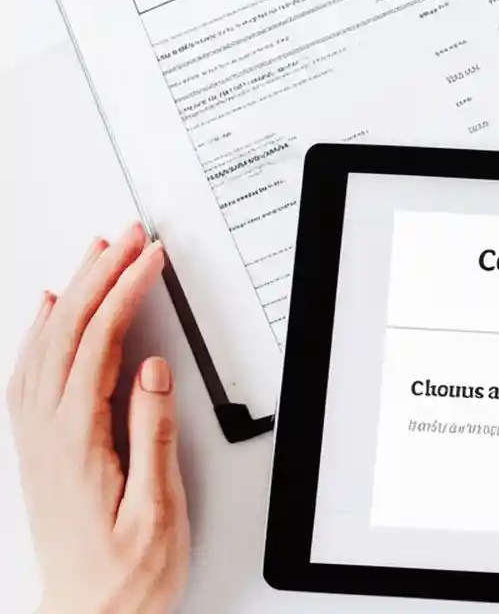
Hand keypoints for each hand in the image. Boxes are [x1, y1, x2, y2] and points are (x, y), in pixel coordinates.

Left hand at [7, 223, 188, 613]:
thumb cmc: (126, 574)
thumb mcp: (157, 509)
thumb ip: (153, 435)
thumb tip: (152, 371)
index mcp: (78, 441)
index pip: (101, 343)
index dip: (126, 291)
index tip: (148, 257)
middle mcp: (47, 433)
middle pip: (68, 332)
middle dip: (99, 275)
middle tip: (126, 236)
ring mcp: (36, 439)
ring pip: (46, 344)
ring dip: (71, 293)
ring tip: (95, 255)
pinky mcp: (39, 447)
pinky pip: (29, 371)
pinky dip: (41, 331)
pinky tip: (50, 313)